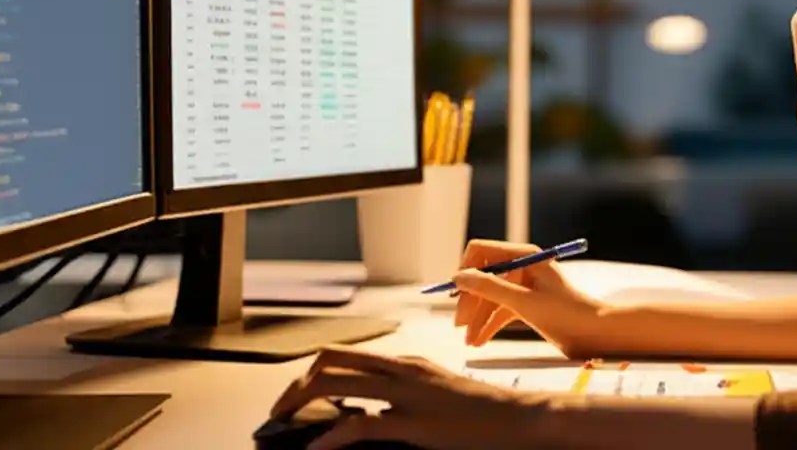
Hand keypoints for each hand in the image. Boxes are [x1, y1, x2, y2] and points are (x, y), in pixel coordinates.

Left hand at [271, 346, 549, 449]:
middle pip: (331, 360)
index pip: (346, 355)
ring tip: (282, 423)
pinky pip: (360, 426)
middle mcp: (401, 369)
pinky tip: (316, 449)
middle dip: (296, 384)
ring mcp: (406, 394)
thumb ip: (404, 399)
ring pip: (336, 382)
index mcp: (406, 363)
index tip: (297, 395)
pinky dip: (330, 437)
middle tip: (280, 411)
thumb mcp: (437, 396)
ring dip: (300, 401)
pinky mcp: (414, 423)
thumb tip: (372, 416)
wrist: (517, 417)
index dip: (313, 371)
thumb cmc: (482, 413)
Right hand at [452, 239, 603, 355]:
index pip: (481, 251)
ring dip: (478, 317)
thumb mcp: (523, 302)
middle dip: (471, 301)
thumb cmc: (565, 314)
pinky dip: (490, 324)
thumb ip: (489, 288)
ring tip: (469, 341)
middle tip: (459, 326)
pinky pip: (501, 310)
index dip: (465, 269)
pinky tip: (479, 340)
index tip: (456, 294)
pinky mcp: (527, 304)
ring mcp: (524, 285)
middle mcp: (522, 266)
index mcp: (525, 255)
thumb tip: (458, 277)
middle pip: (483, 277)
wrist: (596, 335)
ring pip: (490, 297)